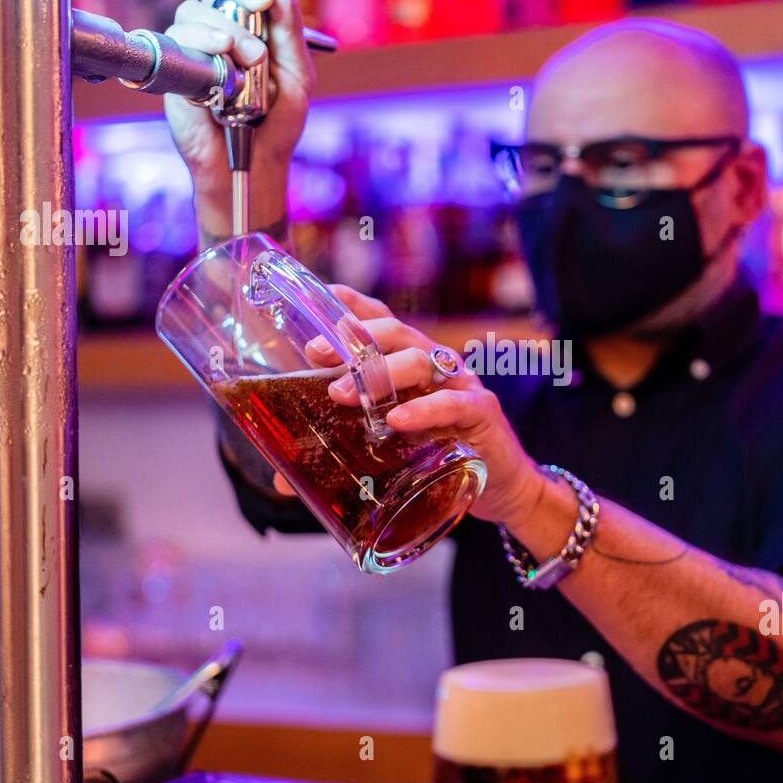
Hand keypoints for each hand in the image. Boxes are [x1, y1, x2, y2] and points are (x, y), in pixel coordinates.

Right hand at [163, 0, 316, 237]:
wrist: (257, 165)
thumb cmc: (276, 121)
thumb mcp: (297, 72)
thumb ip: (290, 25)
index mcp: (254, 23)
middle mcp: (222, 27)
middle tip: (261, 1)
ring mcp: (195, 47)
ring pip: (195, 9)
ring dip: (228, 28)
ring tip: (252, 58)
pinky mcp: (176, 69)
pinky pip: (177, 40)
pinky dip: (203, 45)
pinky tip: (222, 60)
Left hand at [272, 286, 548, 527]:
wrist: (502, 487)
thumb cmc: (441, 460)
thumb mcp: (389, 453)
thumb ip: (341, 458)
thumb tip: (279, 482)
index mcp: (412, 366)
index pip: (382, 323)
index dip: (353, 306)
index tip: (321, 294)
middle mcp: (437, 366)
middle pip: (397, 333)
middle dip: (355, 339)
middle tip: (316, 355)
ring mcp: (462, 385)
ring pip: (422, 360)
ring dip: (380, 373)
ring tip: (342, 394)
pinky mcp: (482, 413)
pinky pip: (453, 403)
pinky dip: (425, 409)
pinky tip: (399, 419)